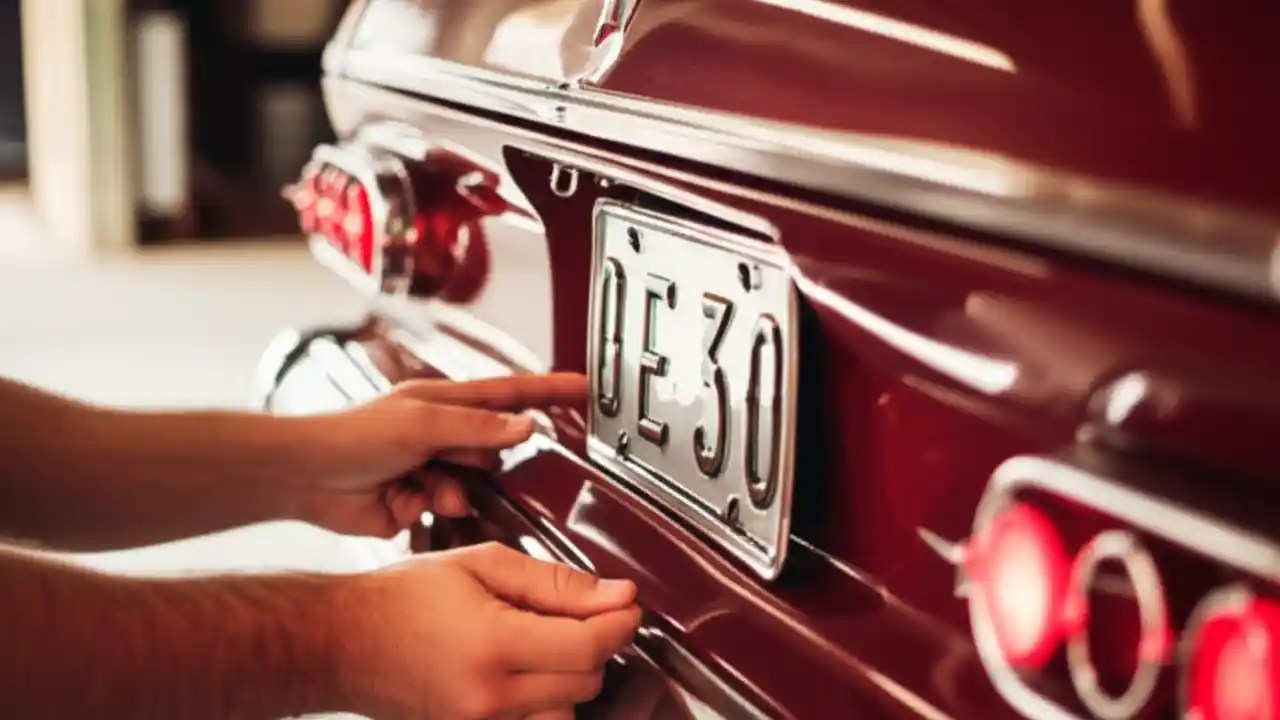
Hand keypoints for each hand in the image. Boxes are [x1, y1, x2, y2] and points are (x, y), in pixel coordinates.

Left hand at [289, 373, 585, 536]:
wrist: (306, 479)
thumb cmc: (350, 436)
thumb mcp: (422, 423)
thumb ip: (478, 427)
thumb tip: (524, 426)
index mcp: (444, 402)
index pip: (509, 391)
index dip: (548, 390)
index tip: (583, 388)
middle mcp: (441, 433)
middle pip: (492, 449)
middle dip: (484, 462)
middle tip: (464, 465)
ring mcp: (431, 468)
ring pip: (473, 484)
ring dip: (453, 489)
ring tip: (428, 489)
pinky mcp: (418, 502)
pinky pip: (449, 508)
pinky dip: (431, 507)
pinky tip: (408, 502)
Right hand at [331, 542, 639, 719]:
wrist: (342, 641)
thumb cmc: (400, 599)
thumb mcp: (480, 566)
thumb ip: (553, 581)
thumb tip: (613, 593)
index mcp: (495, 645)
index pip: (590, 646)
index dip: (620, 622)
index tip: (627, 604)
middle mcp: (491, 696)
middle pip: (586, 682)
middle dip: (596, 645)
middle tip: (583, 613)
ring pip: (567, 711)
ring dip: (573, 677)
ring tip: (549, 642)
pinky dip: (545, 701)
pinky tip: (528, 671)